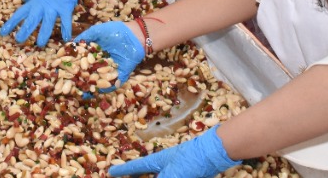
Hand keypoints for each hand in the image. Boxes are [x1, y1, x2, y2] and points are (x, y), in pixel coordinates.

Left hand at [0, 0, 84, 47]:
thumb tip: (23, 0)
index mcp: (34, 1)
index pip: (19, 13)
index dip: (10, 23)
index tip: (2, 33)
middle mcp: (42, 5)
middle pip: (31, 20)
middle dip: (24, 31)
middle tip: (18, 40)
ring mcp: (54, 7)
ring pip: (47, 23)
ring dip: (43, 34)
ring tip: (40, 44)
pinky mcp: (66, 7)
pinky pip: (65, 21)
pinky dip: (66, 30)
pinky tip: (66, 39)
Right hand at [73, 21, 144, 90]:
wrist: (135, 35)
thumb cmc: (116, 31)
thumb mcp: (98, 31)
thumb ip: (86, 36)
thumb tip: (71, 43)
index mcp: (95, 54)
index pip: (82, 61)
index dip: (73, 66)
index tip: (62, 71)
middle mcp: (101, 63)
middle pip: (88, 73)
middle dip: (79, 79)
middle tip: (68, 86)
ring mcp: (110, 70)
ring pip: (99, 81)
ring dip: (90, 87)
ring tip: (80, 93)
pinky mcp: (120, 75)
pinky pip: (112, 84)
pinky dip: (106, 89)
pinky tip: (97, 93)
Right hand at [109, 127, 238, 177]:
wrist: (216, 153)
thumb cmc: (192, 160)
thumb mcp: (173, 175)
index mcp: (158, 161)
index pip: (136, 166)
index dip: (123, 170)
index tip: (110, 172)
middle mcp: (165, 165)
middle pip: (146, 173)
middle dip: (136, 176)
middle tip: (125, 177)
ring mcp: (177, 170)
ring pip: (161, 176)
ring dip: (150, 176)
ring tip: (140, 177)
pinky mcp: (188, 173)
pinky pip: (174, 176)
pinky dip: (168, 176)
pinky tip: (166, 175)